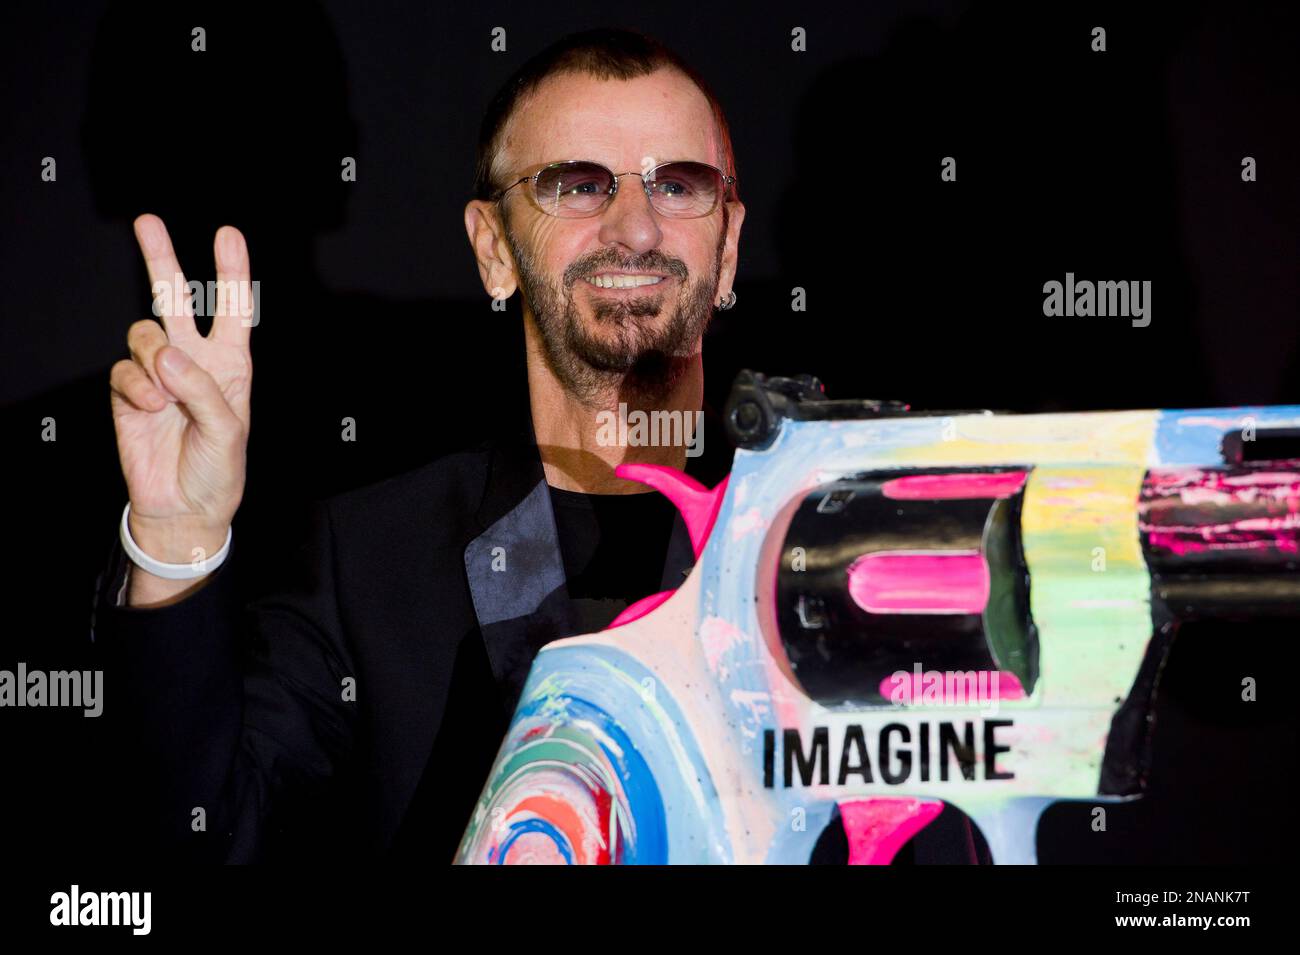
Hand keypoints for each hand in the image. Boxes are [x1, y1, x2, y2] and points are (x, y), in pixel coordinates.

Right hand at [109, 215, 253, 601]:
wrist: (183, 506)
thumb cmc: (218, 471)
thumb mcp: (229, 432)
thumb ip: (204, 390)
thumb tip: (167, 357)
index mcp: (231, 365)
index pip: (233, 309)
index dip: (231, 271)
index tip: (227, 233)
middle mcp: (194, 362)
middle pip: (175, 299)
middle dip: (162, 259)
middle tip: (147, 222)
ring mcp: (158, 374)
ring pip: (144, 333)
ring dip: (154, 358)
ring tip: (166, 394)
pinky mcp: (128, 392)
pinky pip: (124, 369)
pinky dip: (137, 387)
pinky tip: (150, 408)